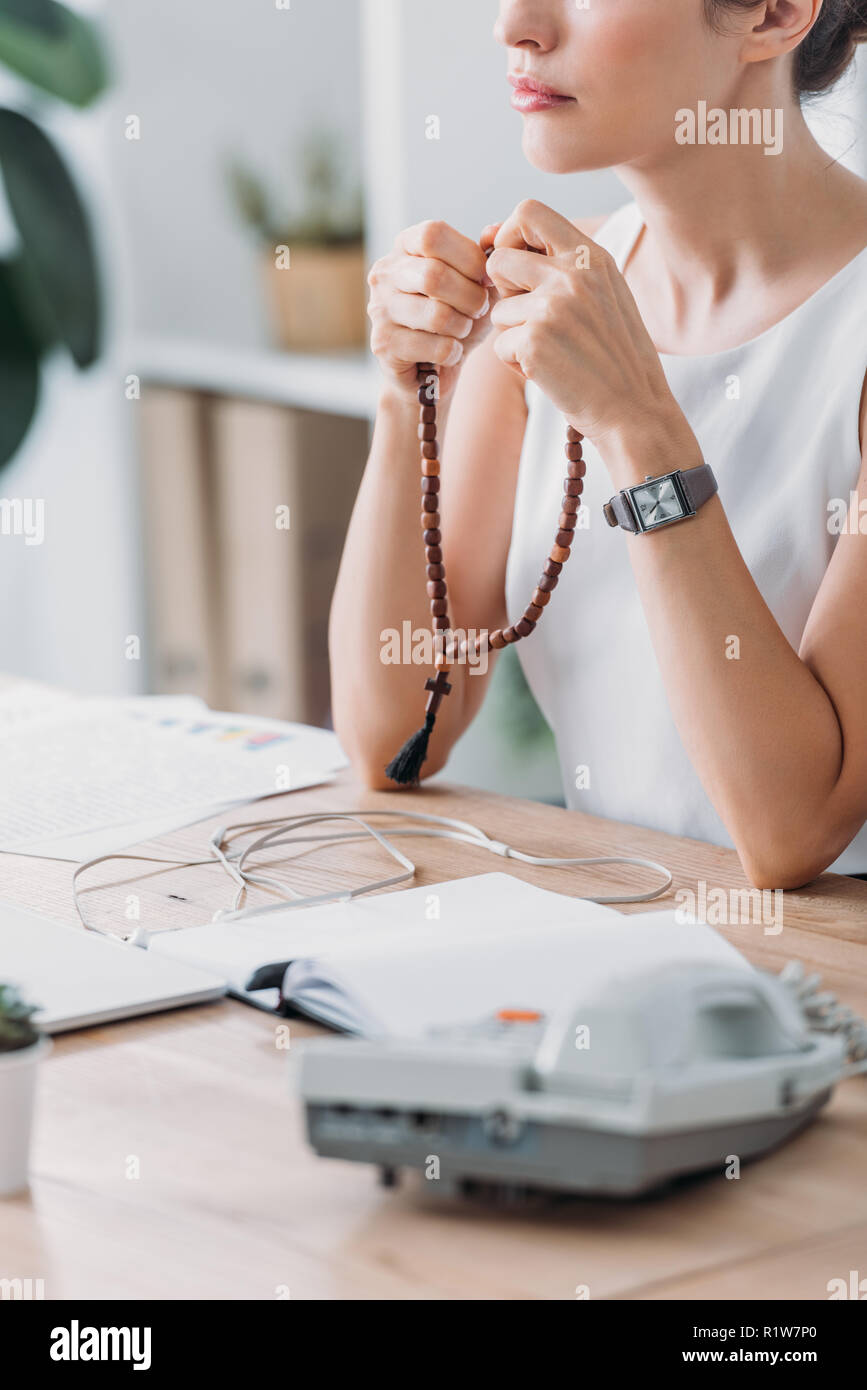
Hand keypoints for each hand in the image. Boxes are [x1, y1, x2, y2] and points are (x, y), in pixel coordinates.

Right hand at [367, 220, 494, 400]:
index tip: (485, 279)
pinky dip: (454, 353)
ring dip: (463, 327)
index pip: (433, 234)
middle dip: (471, 297)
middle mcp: (385, 274)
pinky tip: (450, 353)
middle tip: (479, 309)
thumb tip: (495, 230)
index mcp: (404, 247)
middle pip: (433, 275)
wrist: (432, 368)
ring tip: (462, 330)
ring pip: (437, 315)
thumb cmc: (455, 317)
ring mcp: (379, 310)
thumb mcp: (475, 283)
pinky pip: (437, 347)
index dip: (468, 257)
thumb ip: (485, 255)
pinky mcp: (384, 345)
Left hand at [486, 199, 681, 450]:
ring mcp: (552, 307)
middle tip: (532, 319)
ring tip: (552, 353)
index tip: (515, 266)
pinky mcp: (534, 342)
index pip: (528, 210)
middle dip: (504, 292)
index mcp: (591, 257)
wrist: (636, 411)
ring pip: (498, 310)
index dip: (508, 234)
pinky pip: (499, 346)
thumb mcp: (605, 295)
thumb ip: (562, 267)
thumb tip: (494, 244)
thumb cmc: (617, 358)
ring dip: (514, 335)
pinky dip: (516, 365)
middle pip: (498, 260)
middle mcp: (572, 275)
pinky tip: (549, 373)